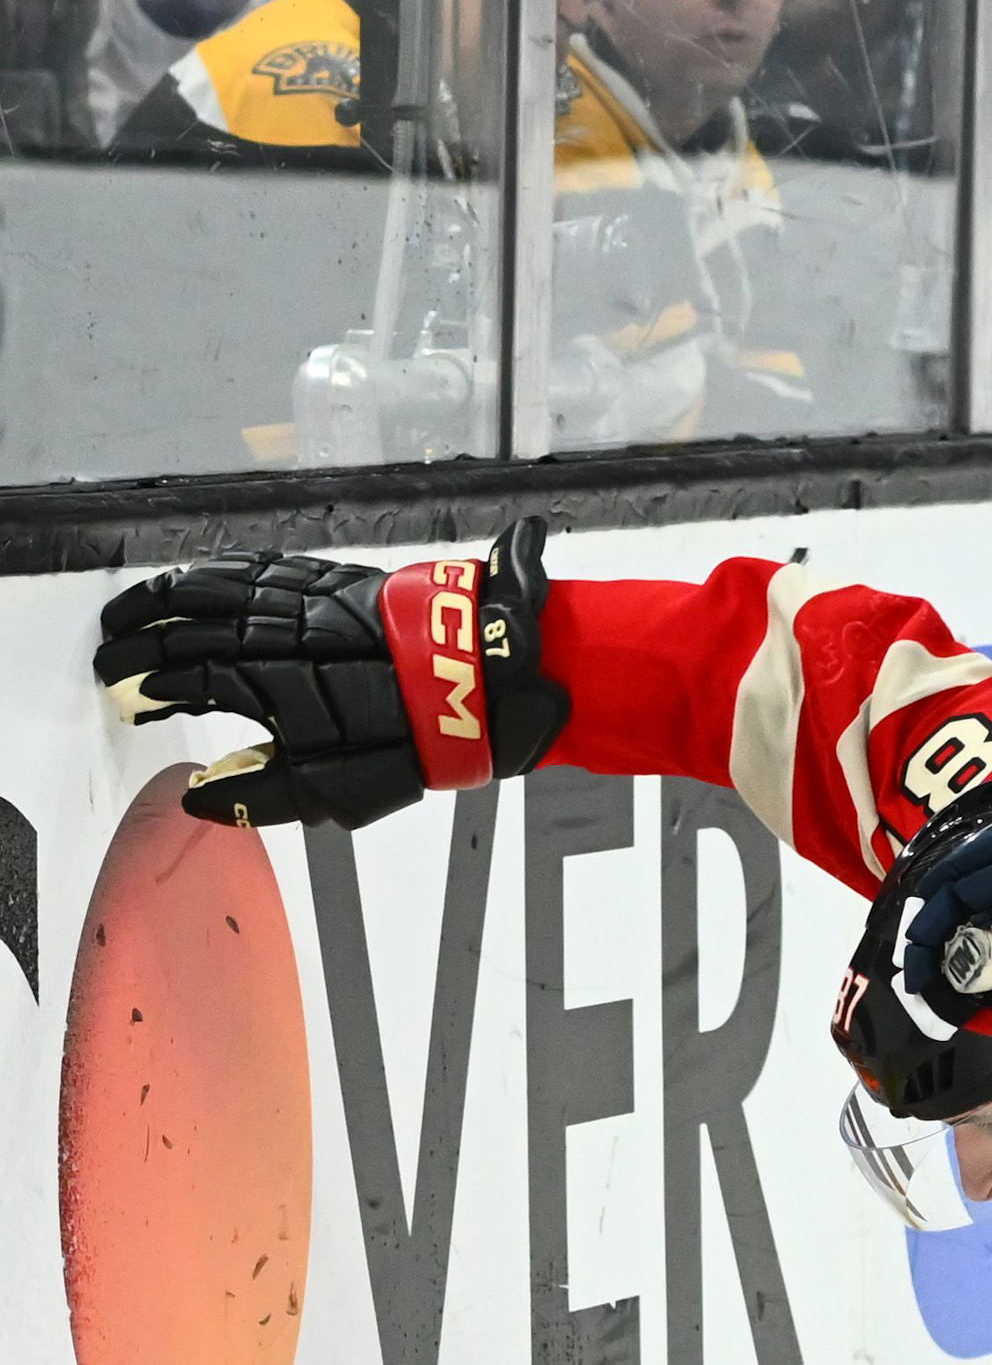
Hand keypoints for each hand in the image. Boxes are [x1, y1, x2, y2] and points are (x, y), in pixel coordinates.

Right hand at [95, 517, 571, 829]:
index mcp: (278, 678)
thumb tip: (206, 797)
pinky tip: (206, 573)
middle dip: (144, 642)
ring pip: (223, 587)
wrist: (509, 673)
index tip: (122, 694)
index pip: (190, 676)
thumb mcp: (351, 789)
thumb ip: (269, 794)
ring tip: (136, 609)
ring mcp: (316, 598)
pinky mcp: (347, 580)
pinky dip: (226, 569)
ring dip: (170, 597)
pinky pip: (270, 567)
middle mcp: (287, 629)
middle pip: (193, 628)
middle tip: (111, 657)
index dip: (150, 685)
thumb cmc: (437, 734)